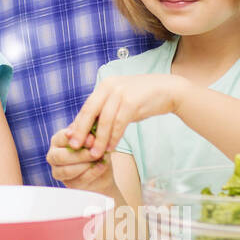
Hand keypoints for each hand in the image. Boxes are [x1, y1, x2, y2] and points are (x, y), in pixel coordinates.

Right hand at [47, 129, 114, 193]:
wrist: (101, 167)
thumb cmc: (95, 147)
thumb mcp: (94, 138)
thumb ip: (90, 136)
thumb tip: (90, 137)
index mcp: (58, 139)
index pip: (63, 138)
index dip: (78, 138)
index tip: (92, 139)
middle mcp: (53, 154)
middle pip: (61, 156)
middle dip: (80, 155)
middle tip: (95, 154)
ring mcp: (57, 170)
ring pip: (67, 170)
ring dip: (85, 165)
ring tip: (100, 160)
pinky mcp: (66, 182)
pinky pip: (78, 179)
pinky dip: (92, 173)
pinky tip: (101, 166)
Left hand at [64, 74, 186, 160]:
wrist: (170, 90)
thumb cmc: (144, 98)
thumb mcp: (122, 101)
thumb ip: (107, 110)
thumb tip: (90, 129)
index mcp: (105, 85)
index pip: (87, 107)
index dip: (77, 123)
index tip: (70, 138)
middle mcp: (110, 86)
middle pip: (90, 112)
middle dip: (81, 131)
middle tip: (75, 147)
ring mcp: (120, 93)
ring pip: (104, 121)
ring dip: (99, 140)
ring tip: (94, 154)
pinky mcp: (131, 102)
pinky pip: (118, 124)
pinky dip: (114, 138)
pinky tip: (111, 148)